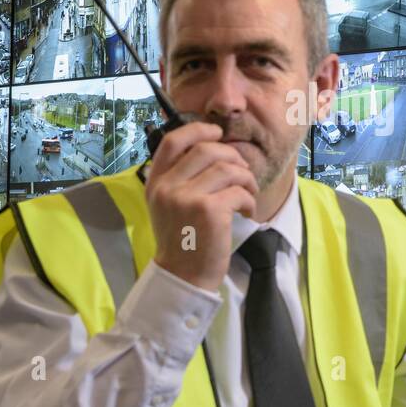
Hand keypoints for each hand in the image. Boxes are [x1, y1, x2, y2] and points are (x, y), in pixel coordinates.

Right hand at [147, 121, 258, 293]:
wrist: (183, 276)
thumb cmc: (183, 240)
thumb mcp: (169, 205)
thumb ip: (181, 177)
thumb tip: (213, 148)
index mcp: (155, 182)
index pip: (172, 141)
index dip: (198, 130)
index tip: (217, 133)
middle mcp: (167, 187)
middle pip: (206, 149)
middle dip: (232, 157)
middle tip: (243, 174)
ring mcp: (186, 198)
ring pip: (227, 168)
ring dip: (246, 179)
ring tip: (249, 195)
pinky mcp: (208, 211)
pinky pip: (239, 191)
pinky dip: (250, 200)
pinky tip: (248, 212)